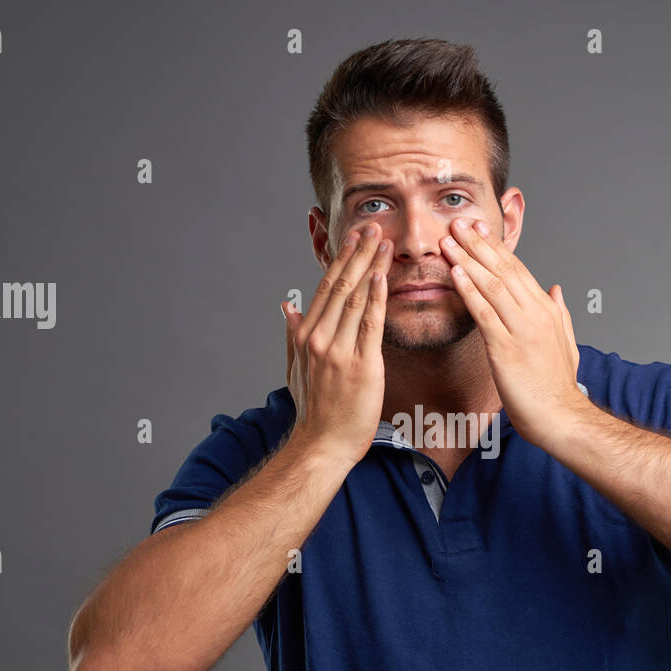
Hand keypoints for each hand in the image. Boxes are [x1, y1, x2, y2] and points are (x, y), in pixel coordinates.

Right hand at [281, 222, 393, 466]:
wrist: (323, 443)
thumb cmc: (315, 411)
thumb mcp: (295, 368)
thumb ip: (292, 334)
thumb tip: (288, 306)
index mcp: (306, 336)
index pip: (325, 288)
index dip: (340, 259)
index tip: (353, 237)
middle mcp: (319, 338)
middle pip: (340, 286)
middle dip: (357, 253)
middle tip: (372, 227)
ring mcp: (338, 351)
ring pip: (355, 299)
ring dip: (370, 266)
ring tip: (383, 242)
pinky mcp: (361, 365)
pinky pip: (369, 324)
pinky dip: (376, 297)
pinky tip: (383, 275)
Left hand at [439, 216, 585, 447]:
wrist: (561, 417)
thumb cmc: (558, 388)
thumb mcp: (566, 344)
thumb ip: (560, 313)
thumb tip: (556, 288)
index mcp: (546, 310)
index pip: (518, 270)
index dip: (496, 247)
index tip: (479, 229)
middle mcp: (535, 313)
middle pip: (503, 270)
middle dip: (478, 244)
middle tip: (457, 223)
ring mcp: (521, 329)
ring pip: (492, 285)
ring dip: (467, 260)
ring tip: (448, 240)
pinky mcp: (506, 347)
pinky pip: (484, 313)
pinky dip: (468, 290)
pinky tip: (454, 273)